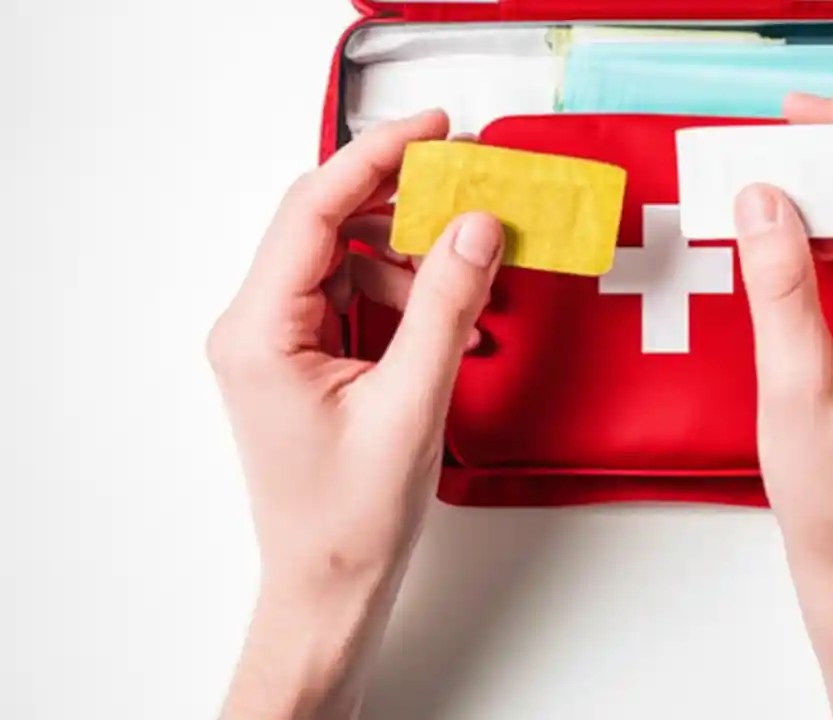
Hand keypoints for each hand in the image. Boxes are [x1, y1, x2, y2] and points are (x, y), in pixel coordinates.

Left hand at [209, 110, 503, 718]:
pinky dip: (410, 296)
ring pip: (349, 258)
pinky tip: (454, 324)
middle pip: (329, 225)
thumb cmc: (351, 518)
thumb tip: (476, 226)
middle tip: (472, 193)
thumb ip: (445, 305)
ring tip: (472, 288)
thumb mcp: (411, 404)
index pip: (313, 210)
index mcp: (260, 331)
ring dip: (415, 260)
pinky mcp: (306, 357)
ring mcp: (279, 341)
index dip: (376, 157)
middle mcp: (257, 326)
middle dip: (404, 205)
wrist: (330, 585)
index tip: (438, 130)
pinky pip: (358, 296)